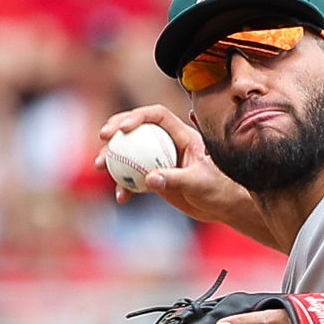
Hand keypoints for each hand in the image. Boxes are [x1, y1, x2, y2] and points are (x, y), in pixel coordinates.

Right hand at [96, 105, 255, 228]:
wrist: (223, 208)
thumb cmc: (220, 190)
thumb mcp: (200, 183)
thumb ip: (176, 180)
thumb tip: (149, 179)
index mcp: (183, 135)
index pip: (157, 115)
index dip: (138, 116)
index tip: (123, 128)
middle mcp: (168, 143)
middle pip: (137, 128)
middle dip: (116, 128)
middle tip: (102, 137)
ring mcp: (160, 159)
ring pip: (129, 152)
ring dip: (111, 157)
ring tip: (99, 166)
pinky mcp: (155, 175)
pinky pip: (133, 176)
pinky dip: (125, 185)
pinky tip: (121, 198)